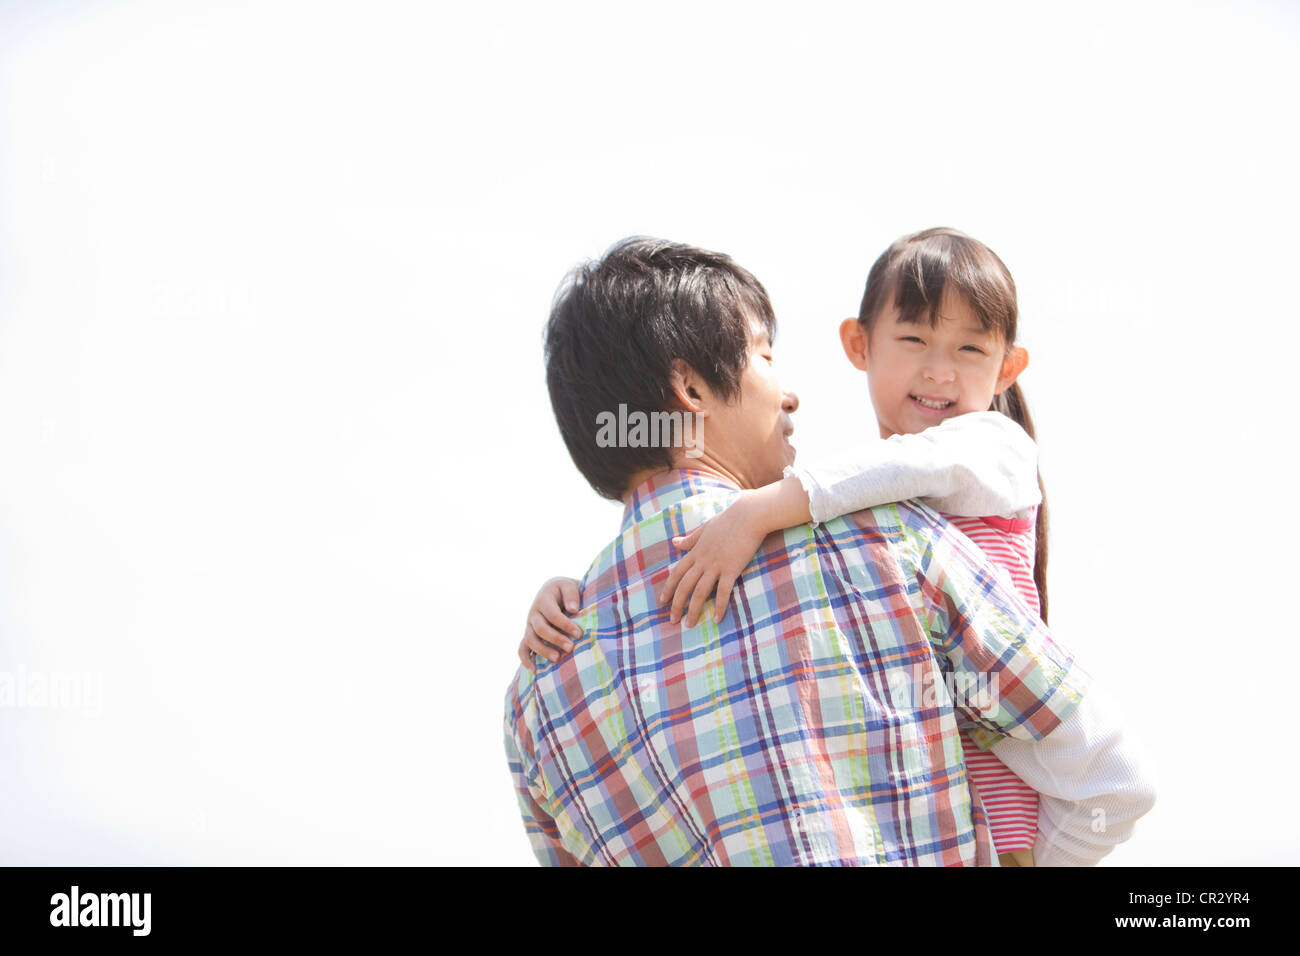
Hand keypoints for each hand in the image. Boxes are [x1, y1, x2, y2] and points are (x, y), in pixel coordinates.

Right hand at [518, 577, 582, 672]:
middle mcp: (534, 613)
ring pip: (530, 640)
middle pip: (540, 628)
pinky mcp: (529, 635)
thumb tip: (572, 609)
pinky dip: (526, 660)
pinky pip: (522, 648)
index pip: (553, 615)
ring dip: (543, 651)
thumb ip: (571, 594)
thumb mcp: (569, 586)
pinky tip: (535, 671)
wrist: (555, 591)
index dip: (565, 625)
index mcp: (544, 600)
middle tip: (571, 647)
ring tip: (558, 659)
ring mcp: (529, 625)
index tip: (579, 633)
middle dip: (556, 639)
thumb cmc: (565, 591)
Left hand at [658, 492, 768, 627]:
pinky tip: (716, 620)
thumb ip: (690, 539)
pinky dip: (720, 607)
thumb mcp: (705, 528)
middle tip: (672, 621)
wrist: (749, 515)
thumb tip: (674, 542)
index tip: (662, 602)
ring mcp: (717, 565)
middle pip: (685, 586)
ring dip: (693, 610)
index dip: (668, 588)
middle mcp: (703, 560)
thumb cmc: (729, 519)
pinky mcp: (732, 569)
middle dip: (677, 605)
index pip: (677, 573)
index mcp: (696, 551)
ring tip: (689, 625)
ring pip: (700, 592)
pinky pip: (724, 592)